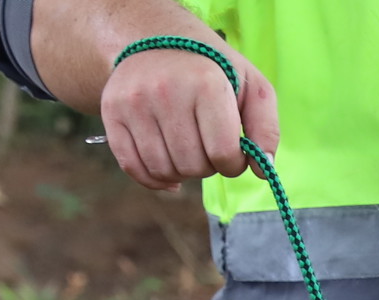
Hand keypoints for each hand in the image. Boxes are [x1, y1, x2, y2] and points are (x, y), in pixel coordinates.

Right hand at [28, 0, 279, 192]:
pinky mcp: (112, 113)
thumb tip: (261, 170)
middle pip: (194, 166)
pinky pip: (133, 167)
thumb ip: (266, 128)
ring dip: (182, 172)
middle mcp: (166, 92)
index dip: (234, 163)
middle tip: (207, 144)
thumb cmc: (213, 70)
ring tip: (188, 148)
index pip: (223, 154)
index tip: (233, 151)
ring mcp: (135, 103)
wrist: (158, 41)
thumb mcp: (252, 87)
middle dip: (208, 166)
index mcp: (205, 84)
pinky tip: (168, 171)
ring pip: (164, 170)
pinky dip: (153, 179)